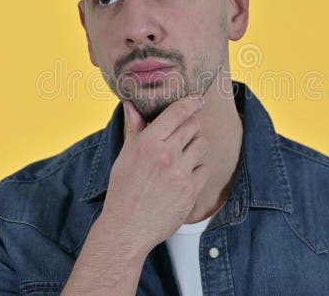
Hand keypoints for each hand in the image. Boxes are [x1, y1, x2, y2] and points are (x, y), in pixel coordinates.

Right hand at [99, 95, 211, 254]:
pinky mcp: (191, 189)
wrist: (128, 227)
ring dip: (196, 148)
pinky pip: (205, 168)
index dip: (191, 103)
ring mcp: (180, 172)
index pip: (177, 112)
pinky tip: (184, 178)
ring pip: (202, 145)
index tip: (198, 100)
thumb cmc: (124, 191)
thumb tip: (132, 104)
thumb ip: (134, 128)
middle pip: (193, 126)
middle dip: (190, 128)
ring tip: (183, 158)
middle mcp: (165, 154)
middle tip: (183, 137)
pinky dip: (197, 171)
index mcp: (147, 142)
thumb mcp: (125, 156)